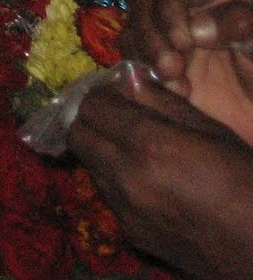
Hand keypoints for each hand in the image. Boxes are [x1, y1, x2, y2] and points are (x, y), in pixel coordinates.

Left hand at [69, 72, 252, 279]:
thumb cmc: (248, 184)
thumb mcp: (213, 132)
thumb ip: (163, 103)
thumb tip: (128, 81)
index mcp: (150, 146)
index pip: (92, 106)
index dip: (103, 94)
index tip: (118, 94)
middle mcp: (127, 178)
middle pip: (78, 134)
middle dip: (93, 120)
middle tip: (118, 117)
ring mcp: (125, 208)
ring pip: (90, 164)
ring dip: (103, 150)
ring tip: (136, 149)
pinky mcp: (130, 232)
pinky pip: (109, 194)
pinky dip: (118, 181)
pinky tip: (149, 182)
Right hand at [121, 0, 252, 143]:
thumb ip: (240, 27)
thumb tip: (198, 30)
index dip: (170, 7)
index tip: (181, 42)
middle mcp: (186, 3)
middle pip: (144, 1)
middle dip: (151, 35)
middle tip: (171, 68)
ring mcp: (168, 32)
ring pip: (133, 29)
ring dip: (147, 56)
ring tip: (177, 84)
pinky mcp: (157, 60)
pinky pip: (134, 58)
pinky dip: (147, 74)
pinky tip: (177, 92)